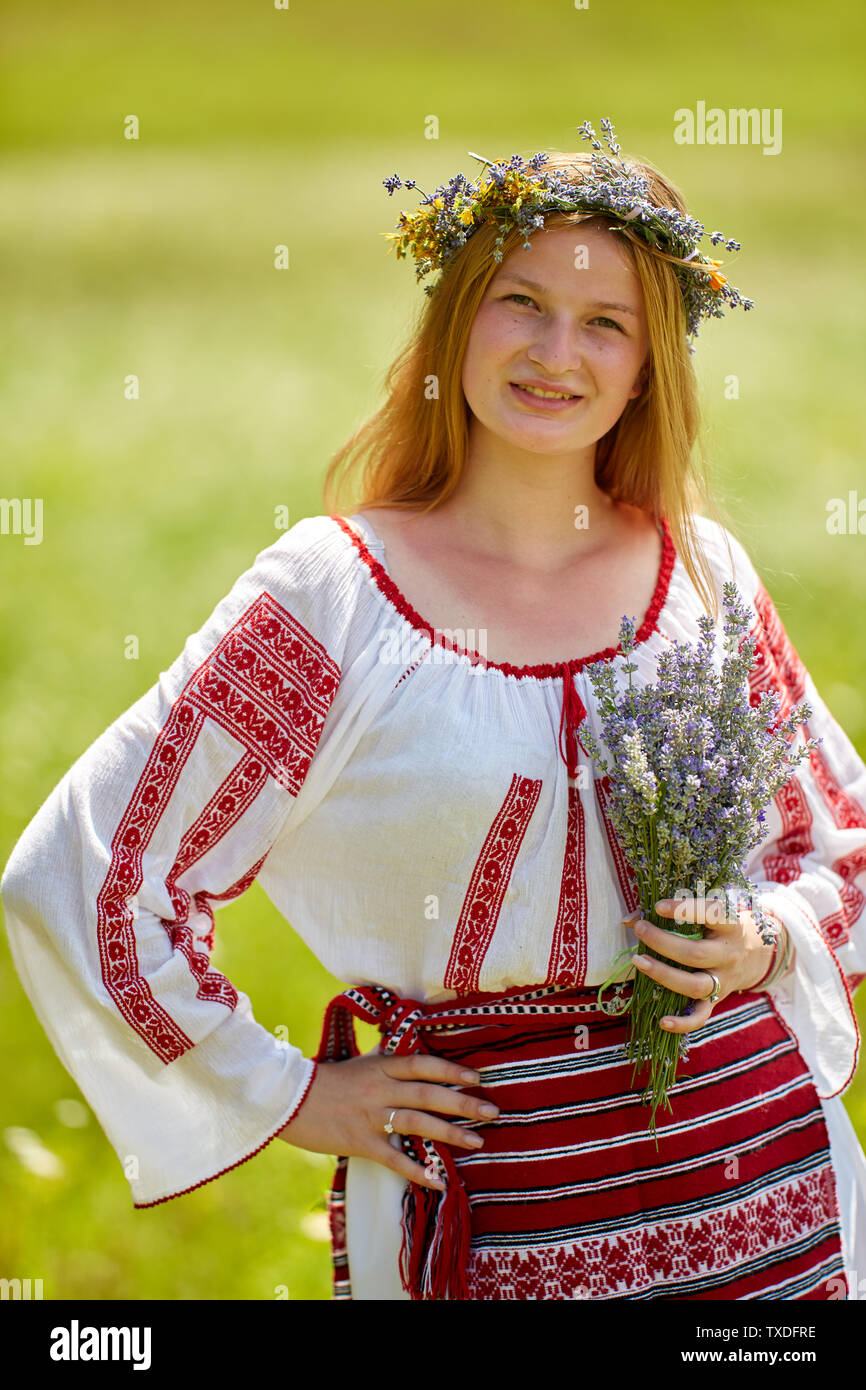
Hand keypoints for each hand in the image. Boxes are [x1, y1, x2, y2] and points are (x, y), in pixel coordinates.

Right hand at [276, 1050, 498, 1191]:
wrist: (288, 1099)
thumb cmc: (326, 1080)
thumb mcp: (359, 1062)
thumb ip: (387, 1061)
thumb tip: (413, 1056)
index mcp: (381, 1065)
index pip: (424, 1065)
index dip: (453, 1070)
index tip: (480, 1078)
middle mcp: (380, 1088)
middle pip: (429, 1094)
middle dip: (463, 1103)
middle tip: (493, 1112)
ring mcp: (370, 1116)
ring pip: (418, 1123)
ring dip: (450, 1133)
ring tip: (478, 1142)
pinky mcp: (359, 1142)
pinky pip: (394, 1158)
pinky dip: (417, 1170)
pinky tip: (438, 1179)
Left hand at [624, 895, 776, 1033]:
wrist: (756, 953)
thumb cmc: (719, 926)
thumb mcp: (707, 913)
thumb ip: (669, 912)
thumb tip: (627, 920)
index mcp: (730, 925)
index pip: (712, 915)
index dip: (685, 911)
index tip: (658, 907)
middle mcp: (729, 954)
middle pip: (695, 954)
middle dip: (663, 942)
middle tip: (640, 929)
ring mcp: (724, 980)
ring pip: (695, 985)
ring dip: (664, 975)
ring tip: (638, 961)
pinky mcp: (718, 1000)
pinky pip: (702, 1016)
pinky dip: (683, 1023)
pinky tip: (662, 1020)